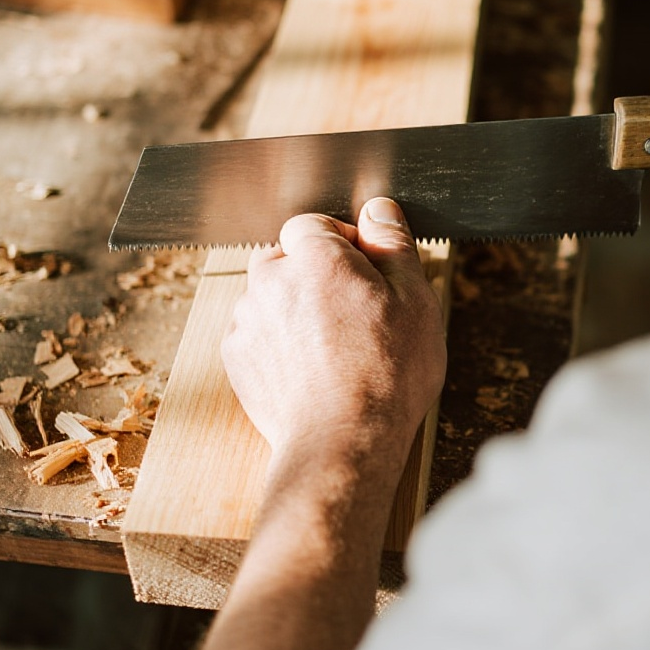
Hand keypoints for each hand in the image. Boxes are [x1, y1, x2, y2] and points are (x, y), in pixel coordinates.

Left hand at [221, 199, 446, 465]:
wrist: (343, 441)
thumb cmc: (387, 371)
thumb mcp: (414, 299)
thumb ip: (392, 244)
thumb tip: (378, 208)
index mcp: (315, 257)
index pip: (316, 224)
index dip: (345, 246)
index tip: (368, 278)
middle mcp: (270, 280)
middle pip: (288, 258)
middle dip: (317, 276)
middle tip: (355, 315)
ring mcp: (247, 319)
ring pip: (272, 296)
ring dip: (296, 309)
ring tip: (335, 348)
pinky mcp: (235, 357)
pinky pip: (258, 332)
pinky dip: (280, 342)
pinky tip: (311, 367)